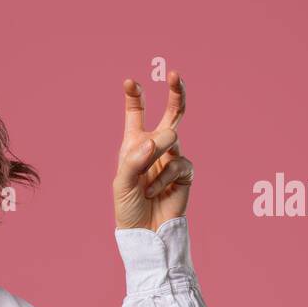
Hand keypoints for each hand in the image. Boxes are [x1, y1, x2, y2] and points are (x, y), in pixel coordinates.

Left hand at [111, 71, 192, 232]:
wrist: (145, 232)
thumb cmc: (128, 207)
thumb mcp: (122, 183)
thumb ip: (135, 159)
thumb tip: (154, 141)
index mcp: (135, 144)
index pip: (136, 113)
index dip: (135, 96)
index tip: (130, 82)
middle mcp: (155, 147)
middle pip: (171, 113)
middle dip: (175, 92)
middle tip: (175, 74)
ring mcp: (172, 158)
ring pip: (172, 138)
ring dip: (156, 154)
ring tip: (144, 181)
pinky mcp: (185, 173)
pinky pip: (179, 163)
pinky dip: (164, 177)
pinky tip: (154, 191)